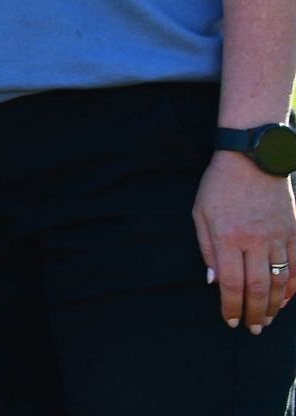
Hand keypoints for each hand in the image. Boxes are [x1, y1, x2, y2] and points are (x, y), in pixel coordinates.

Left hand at [195, 150, 295, 330]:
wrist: (252, 158)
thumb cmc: (219, 185)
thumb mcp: (200, 213)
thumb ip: (206, 248)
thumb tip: (212, 281)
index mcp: (226, 236)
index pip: (230, 282)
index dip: (231, 306)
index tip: (231, 320)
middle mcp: (254, 239)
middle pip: (258, 287)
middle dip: (255, 313)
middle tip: (253, 328)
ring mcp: (277, 236)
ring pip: (280, 281)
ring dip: (275, 305)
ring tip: (268, 319)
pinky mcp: (294, 230)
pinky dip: (294, 286)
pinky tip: (287, 298)